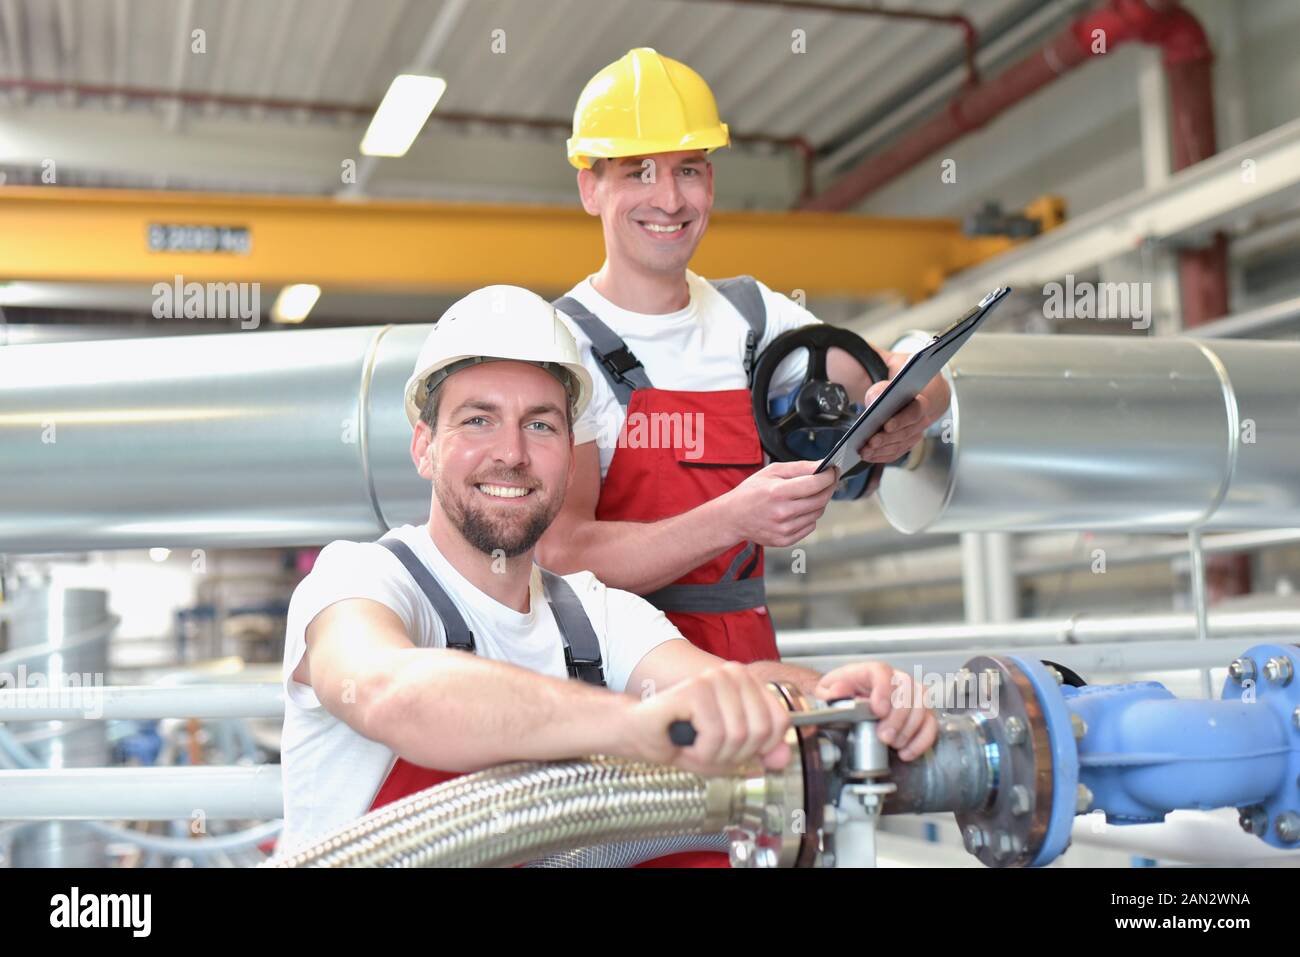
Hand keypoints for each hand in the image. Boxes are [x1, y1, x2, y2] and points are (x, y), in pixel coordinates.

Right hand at [626, 662, 791, 774]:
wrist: (639, 732)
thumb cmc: (682, 739)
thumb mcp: (730, 752)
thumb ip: (760, 751)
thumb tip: (785, 756)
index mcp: (747, 682)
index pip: (780, 720)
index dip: (761, 747)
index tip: (735, 749)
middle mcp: (733, 673)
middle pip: (760, 731)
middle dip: (735, 754)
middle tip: (708, 748)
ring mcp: (715, 678)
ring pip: (739, 735)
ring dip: (714, 754)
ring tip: (695, 744)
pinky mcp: (696, 689)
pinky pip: (715, 735)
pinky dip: (700, 751)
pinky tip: (686, 740)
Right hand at [722, 460, 836, 546]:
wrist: (732, 518)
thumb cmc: (751, 492)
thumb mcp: (771, 472)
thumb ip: (799, 467)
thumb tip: (823, 465)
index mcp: (777, 492)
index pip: (815, 484)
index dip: (829, 476)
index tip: (834, 470)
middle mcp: (782, 512)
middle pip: (821, 500)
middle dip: (829, 487)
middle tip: (829, 480)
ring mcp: (784, 529)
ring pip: (817, 513)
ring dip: (819, 502)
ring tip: (810, 494)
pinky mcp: (785, 540)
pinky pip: (810, 526)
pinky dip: (809, 516)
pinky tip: (799, 509)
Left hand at [814, 661, 936, 760]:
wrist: (850, 703)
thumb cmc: (842, 696)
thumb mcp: (827, 692)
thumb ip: (831, 691)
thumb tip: (839, 690)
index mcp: (871, 671)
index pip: (882, 672)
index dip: (884, 690)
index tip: (878, 710)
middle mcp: (895, 679)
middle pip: (908, 689)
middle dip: (897, 717)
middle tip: (884, 736)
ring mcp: (912, 695)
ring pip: (923, 705)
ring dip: (909, 729)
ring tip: (893, 744)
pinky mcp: (921, 712)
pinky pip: (931, 724)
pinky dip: (922, 740)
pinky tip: (906, 751)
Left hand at [857, 350, 950, 463]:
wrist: (912, 389)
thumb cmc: (900, 381)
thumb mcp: (891, 372)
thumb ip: (882, 383)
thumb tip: (875, 398)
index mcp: (920, 400)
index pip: (915, 411)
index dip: (901, 420)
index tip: (886, 425)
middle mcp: (920, 419)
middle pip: (906, 432)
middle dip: (887, 439)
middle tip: (870, 442)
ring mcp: (914, 432)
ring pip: (900, 444)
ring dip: (882, 450)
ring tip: (864, 450)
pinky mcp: (906, 441)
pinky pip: (896, 452)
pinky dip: (882, 456)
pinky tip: (869, 455)